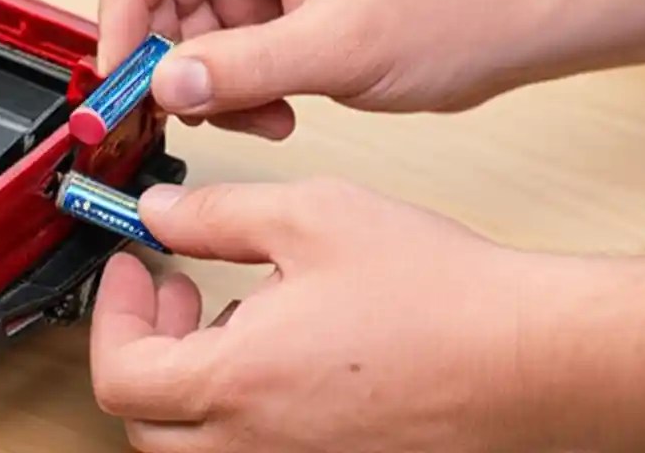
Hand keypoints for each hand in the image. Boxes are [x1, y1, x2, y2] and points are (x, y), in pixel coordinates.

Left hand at [88, 178, 540, 452]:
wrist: (534, 358)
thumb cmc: (441, 296)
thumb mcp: (310, 217)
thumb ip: (215, 215)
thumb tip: (158, 216)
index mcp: (238, 385)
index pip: (120, 373)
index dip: (110, 313)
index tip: (131, 269)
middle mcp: (257, 446)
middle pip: (146, 420)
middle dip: (143, 346)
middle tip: (173, 289)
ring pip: (198, 443)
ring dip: (191, 379)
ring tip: (237, 311)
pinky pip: (253, 451)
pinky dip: (241, 407)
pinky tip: (284, 348)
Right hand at [97, 0, 544, 139]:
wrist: (501, 31)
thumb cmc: (447, 8)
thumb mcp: (341, 43)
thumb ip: (245, 66)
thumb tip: (164, 85)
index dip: (123, 1)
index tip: (121, 67)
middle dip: (165, 55)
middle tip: (176, 108)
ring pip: (184, 32)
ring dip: (206, 86)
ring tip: (257, 114)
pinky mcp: (269, 14)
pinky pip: (218, 58)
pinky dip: (233, 95)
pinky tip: (276, 113)